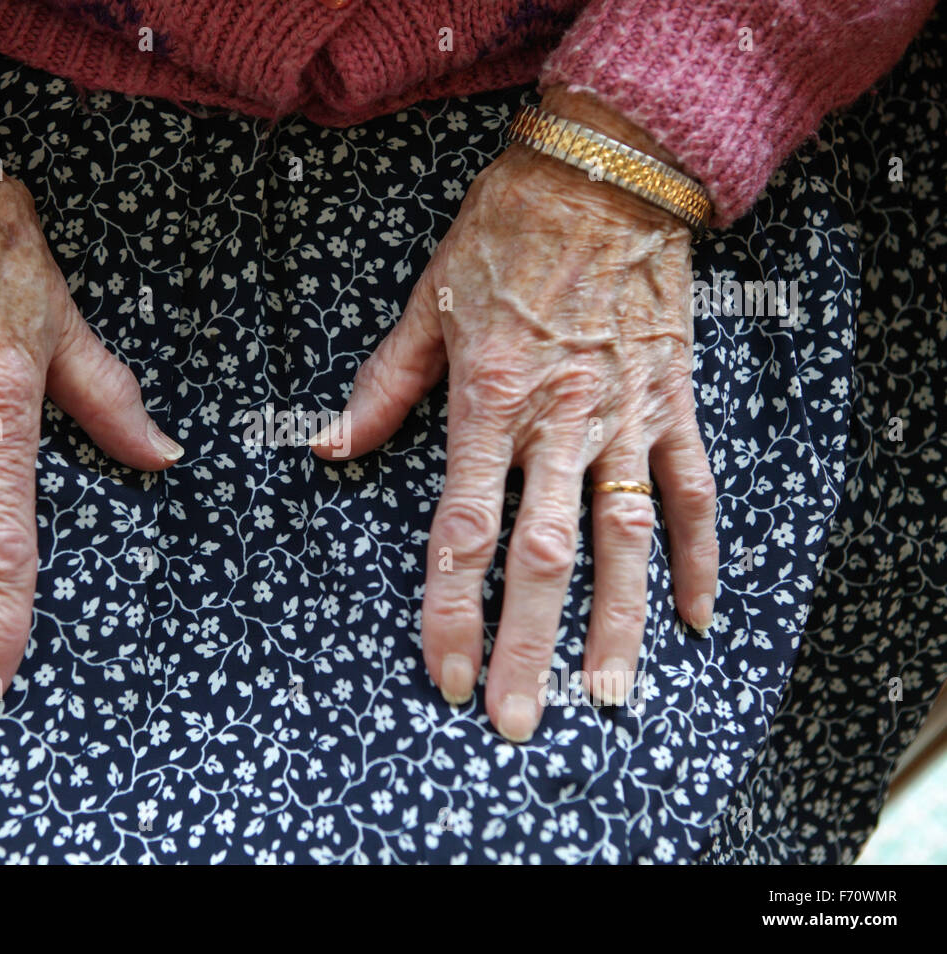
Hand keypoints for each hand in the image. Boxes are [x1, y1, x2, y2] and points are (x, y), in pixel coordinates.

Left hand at [313, 89, 717, 741]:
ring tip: (607, 693)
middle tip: (521, 721)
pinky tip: (694, 615)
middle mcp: (557, 420)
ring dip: (618, 621)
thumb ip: (383, 386)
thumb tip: (327, 446)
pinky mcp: (673, 400)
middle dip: (530, 645)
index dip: (451, 610)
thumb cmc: (505, 233)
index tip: (446, 674)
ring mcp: (624, 415)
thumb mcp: (427, 302)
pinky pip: (693, 488)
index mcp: (487, 402)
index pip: (463, 529)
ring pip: (626, 535)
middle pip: (544, 554)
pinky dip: (697, 552)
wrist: (604, 173)